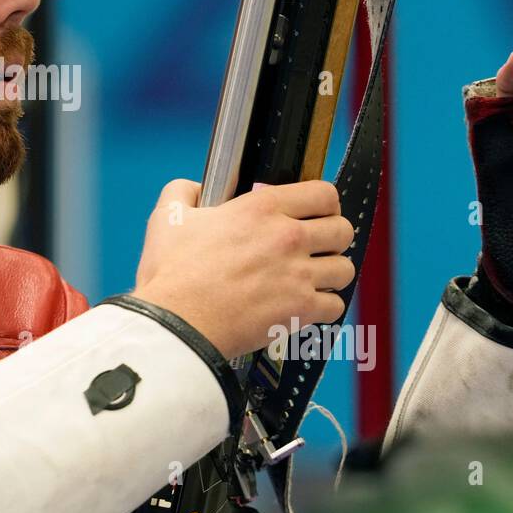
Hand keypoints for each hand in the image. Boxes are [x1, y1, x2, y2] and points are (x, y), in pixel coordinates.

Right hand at [132, 178, 353, 359]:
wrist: (178, 323)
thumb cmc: (172, 273)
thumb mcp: (168, 218)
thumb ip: (183, 191)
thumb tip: (196, 189)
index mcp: (262, 208)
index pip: (324, 194)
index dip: (324, 203)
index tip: (315, 213)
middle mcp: (288, 237)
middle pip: (343, 230)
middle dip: (332, 238)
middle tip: (316, 247)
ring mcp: (298, 274)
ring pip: (344, 269)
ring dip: (331, 274)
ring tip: (313, 279)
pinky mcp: (301, 310)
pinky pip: (335, 306)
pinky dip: (324, 308)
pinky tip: (305, 306)